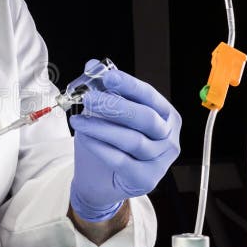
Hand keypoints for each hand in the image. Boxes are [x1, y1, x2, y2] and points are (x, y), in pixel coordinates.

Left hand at [69, 62, 180, 221]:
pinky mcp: (146, 179)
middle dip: (115, 106)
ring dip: (101, 128)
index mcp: (165, 115)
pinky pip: (121, 160)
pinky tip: (85, 139)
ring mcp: (160, 160)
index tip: (108, 77)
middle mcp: (168, 136)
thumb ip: (104, 91)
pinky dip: (100, 147)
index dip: (129, 85)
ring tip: (78, 121)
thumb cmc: (109, 143)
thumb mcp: (106, 115)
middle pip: (145, 118)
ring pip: (132, 140)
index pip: (150, 96)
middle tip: (88, 98)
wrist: (102, 181)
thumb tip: (92, 65)